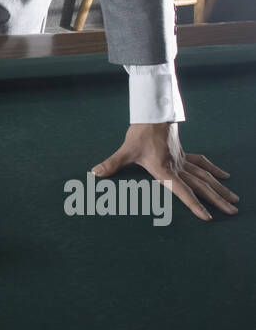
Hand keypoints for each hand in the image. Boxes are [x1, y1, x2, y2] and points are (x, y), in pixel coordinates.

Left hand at [92, 123, 238, 221]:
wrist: (154, 112)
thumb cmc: (141, 132)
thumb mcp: (126, 150)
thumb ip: (112, 163)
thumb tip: (95, 173)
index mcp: (166, 170)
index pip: (183, 191)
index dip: (195, 205)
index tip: (208, 217)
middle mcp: (178, 167)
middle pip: (202, 186)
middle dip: (217, 200)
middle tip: (233, 212)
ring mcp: (183, 160)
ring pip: (206, 177)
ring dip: (220, 189)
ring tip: (235, 200)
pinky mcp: (184, 154)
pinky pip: (202, 163)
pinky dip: (213, 170)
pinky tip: (224, 176)